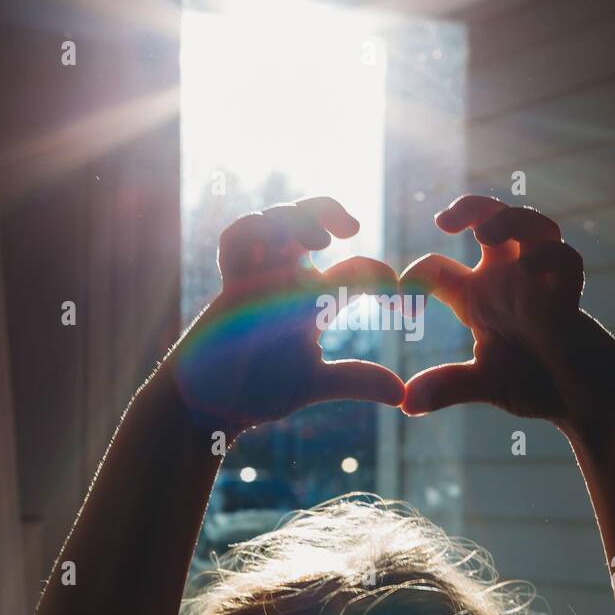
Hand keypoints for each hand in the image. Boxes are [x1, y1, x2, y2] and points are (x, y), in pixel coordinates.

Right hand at [172, 197, 404, 437]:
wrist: (208, 405)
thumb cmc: (256, 390)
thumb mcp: (313, 383)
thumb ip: (354, 380)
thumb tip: (401, 393)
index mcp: (311, 299)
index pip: (354, 270)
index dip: (382, 278)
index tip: (406, 306)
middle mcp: (285, 280)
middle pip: (307, 218)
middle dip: (327, 209)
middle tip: (351, 228)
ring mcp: (255, 278)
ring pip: (273, 220)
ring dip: (294, 219)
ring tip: (319, 243)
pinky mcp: (227, 285)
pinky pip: (234, 241)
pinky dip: (248, 232)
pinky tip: (268, 246)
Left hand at [400, 196, 596, 423]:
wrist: (584, 402)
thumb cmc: (536, 384)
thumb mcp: (485, 383)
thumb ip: (448, 386)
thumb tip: (405, 405)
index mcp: (479, 296)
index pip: (439, 269)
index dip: (417, 276)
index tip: (401, 297)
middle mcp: (508, 280)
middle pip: (492, 219)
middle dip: (470, 208)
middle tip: (444, 221)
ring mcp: (541, 284)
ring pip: (532, 226)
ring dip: (510, 220)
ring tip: (484, 235)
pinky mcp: (570, 297)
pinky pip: (566, 261)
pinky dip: (549, 258)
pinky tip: (527, 270)